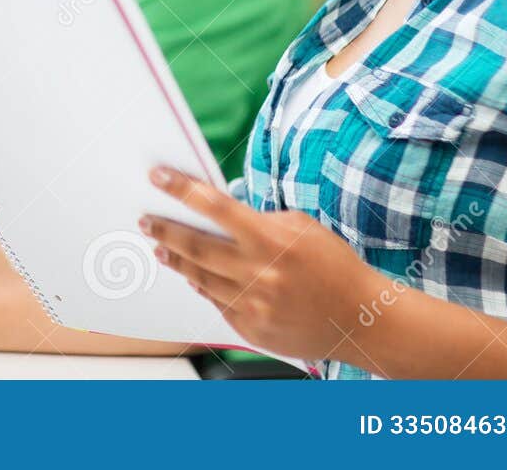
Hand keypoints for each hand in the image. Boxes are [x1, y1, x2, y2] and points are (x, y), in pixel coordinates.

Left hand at [141, 166, 381, 364]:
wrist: (359, 319)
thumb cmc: (334, 266)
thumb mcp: (301, 226)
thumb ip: (259, 219)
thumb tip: (221, 215)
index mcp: (270, 239)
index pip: (214, 206)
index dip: (181, 189)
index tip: (157, 177)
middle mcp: (257, 273)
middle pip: (195, 246)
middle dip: (164, 230)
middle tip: (146, 221)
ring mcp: (253, 304)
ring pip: (200, 277)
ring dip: (177, 260)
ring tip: (162, 247)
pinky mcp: (252, 328)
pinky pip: (217, 303)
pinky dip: (203, 287)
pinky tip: (194, 276)